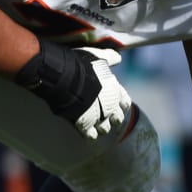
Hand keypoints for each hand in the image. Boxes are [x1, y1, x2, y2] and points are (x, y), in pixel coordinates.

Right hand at [14, 40, 131, 139]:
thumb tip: (118, 57)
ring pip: (105, 128)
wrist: (66, 77)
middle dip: (112, 118)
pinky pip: (90, 134)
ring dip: (101, 127)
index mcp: (115, 91)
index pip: (124, 102)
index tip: (117, 105)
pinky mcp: (85, 124)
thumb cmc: (82, 65)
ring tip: (96, 126)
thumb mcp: (98, 57)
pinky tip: (86, 132)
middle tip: (106, 117)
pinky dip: (89, 134)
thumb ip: (109, 58)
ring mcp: (98, 117)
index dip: (120, 104)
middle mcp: (110, 106)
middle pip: (116, 118)